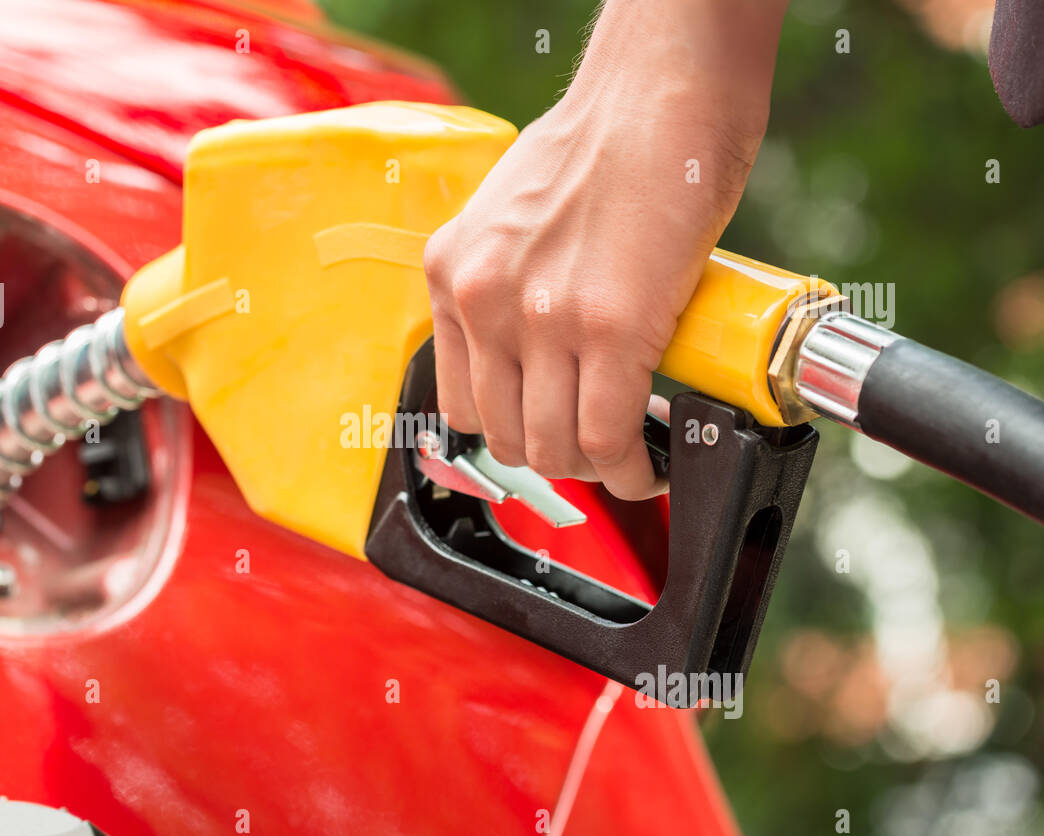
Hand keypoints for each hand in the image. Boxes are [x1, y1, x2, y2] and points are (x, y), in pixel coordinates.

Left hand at [424, 0, 785, 499]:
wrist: (662, 90)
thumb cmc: (605, 141)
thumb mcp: (512, 219)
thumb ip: (508, 286)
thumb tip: (531, 351)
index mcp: (452, 272)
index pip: (461, 402)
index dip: (512, 431)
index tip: (548, 432)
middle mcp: (482, 298)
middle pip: (505, 437)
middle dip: (557, 456)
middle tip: (596, 446)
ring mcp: (541, 317)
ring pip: (555, 449)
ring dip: (595, 468)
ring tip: (626, 454)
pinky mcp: (609, 327)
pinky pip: (609, 437)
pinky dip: (631, 468)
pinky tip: (649, 462)